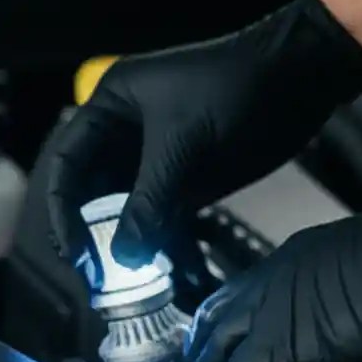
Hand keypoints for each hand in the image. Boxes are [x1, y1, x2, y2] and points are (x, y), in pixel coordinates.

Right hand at [44, 0, 361, 268]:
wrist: (299, 78)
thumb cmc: (234, 88)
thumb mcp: (182, 145)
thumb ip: (148, 202)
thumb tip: (124, 255)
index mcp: (111, 107)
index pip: (67, 164)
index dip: (62, 209)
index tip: (73, 249)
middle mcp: (126, 134)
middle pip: (94, 193)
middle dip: (95, 234)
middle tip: (98, 276)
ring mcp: (158, 159)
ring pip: (129, 211)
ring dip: (131, 245)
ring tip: (134, 283)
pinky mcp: (189, 180)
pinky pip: (164, 218)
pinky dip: (166, 245)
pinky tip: (173, 272)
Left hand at [174, 141, 361, 361]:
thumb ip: (358, 294)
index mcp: (298, 257)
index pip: (243, 292)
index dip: (224, 322)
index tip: (217, 346)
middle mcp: (272, 278)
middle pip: (214, 319)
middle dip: (197, 354)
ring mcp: (270, 309)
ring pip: (212, 352)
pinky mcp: (278, 343)